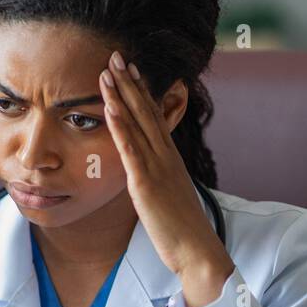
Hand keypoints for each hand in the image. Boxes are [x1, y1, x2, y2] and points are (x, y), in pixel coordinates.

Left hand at [99, 50, 233, 306]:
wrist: (198, 252)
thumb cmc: (183, 230)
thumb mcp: (169, 197)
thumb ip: (159, 180)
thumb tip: (148, 174)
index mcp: (170, 159)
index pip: (154, 117)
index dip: (141, 91)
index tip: (130, 68)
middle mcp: (166, 157)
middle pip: (146, 112)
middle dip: (130, 82)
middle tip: (116, 55)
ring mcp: (157, 168)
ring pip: (138, 124)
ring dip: (121, 96)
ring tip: (108, 71)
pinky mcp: (147, 184)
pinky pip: (132, 151)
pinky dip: (121, 127)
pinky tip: (110, 108)